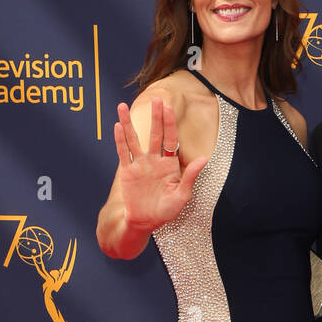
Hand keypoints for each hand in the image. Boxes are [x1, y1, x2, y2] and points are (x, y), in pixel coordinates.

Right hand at [113, 97, 206, 231]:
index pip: (170, 139)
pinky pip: (123, 153)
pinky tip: (117, 126)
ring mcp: (140, 164)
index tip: (169, 108)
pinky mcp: (127, 171)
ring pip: (134, 139)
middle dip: (156, 117)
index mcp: (169, 164)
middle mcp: (154, 160)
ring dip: (128, 123)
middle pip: (155, 134)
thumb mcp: (182, 196)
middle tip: (156, 99)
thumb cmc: (165, 211)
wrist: (145, 222)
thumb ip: (190, 176)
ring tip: (122, 106)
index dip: (170, 124)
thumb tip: (204, 159)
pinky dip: (120, 140)